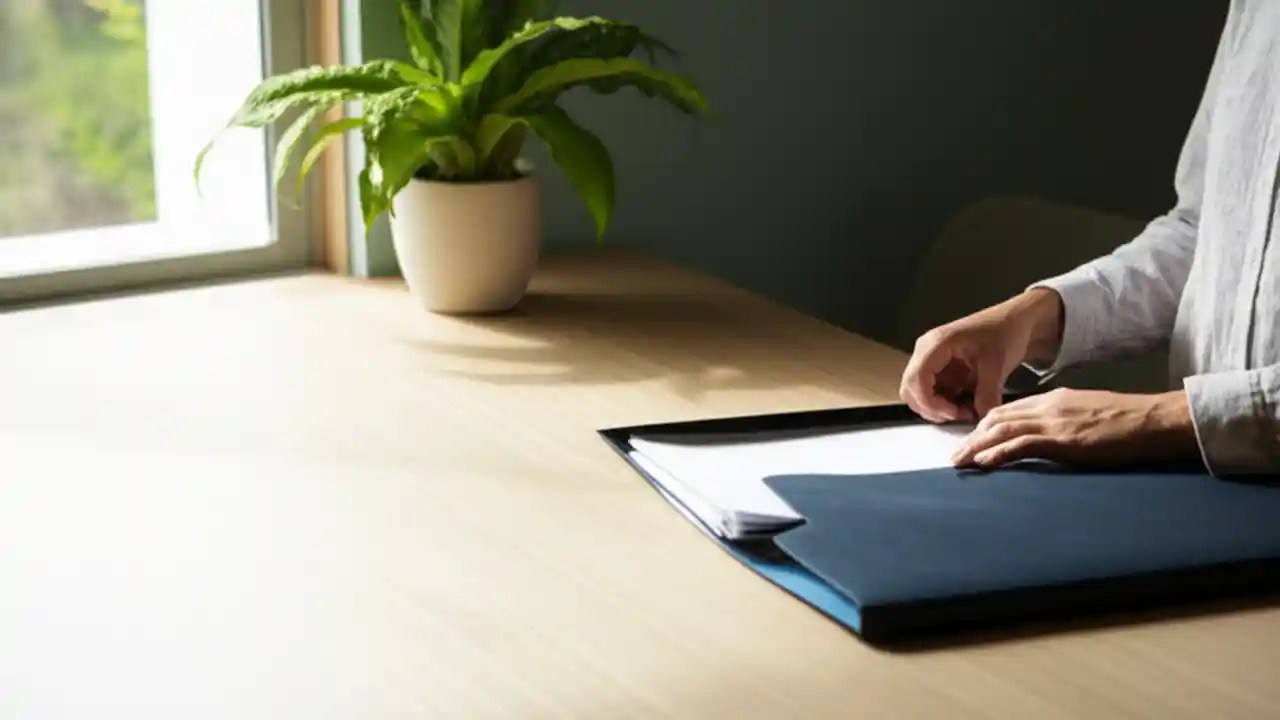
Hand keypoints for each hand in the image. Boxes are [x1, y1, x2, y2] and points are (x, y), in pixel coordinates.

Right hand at [900, 289, 1063, 422]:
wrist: (1015, 322)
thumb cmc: (1004, 331)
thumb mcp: (997, 364)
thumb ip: (987, 393)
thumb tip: (981, 418)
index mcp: (935, 344)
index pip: (916, 379)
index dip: (929, 402)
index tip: (952, 414)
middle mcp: (927, 352)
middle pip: (911, 389)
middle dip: (932, 408)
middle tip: (959, 415)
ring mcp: (932, 362)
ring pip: (919, 394)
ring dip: (939, 409)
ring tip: (967, 411)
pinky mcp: (941, 371)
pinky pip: (934, 394)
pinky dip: (947, 405)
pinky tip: (968, 405)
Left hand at [950, 388, 1200, 468]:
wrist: (1155, 419)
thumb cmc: (1129, 421)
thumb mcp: (1089, 415)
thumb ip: (1065, 422)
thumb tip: (1050, 439)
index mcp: (1054, 399)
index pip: (1009, 409)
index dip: (985, 425)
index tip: (971, 440)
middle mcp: (1048, 406)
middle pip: (998, 417)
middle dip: (973, 436)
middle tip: (957, 455)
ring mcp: (1055, 422)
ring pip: (1003, 430)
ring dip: (977, 447)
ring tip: (960, 462)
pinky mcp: (1064, 439)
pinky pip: (1022, 444)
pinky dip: (999, 453)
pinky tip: (984, 463)